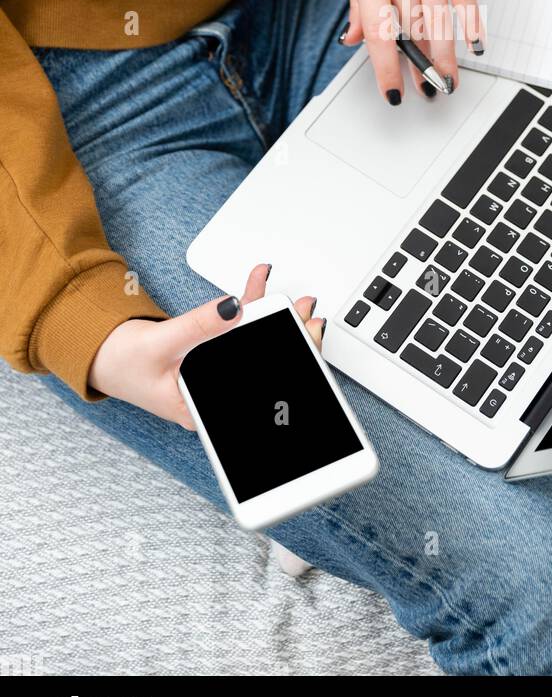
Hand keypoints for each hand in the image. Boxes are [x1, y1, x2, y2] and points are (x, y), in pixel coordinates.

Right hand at [87, 264, 321, 428]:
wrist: (99, 355)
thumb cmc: (120, 364)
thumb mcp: (159, 345)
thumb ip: (197, 327)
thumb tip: (233, 308)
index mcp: (204, 408)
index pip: (255, 385)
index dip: (283, 359)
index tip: (300, 336)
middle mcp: (215, 392)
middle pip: (262, 363)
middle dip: (288, 337)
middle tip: (307, 313)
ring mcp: (216, 372)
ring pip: (253, 344)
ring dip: (272, 318)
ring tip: (291, 298)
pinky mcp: (212, 351)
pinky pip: (236, 330)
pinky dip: (247, 307)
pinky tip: (257, 288)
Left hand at [345, 0, 482, 101]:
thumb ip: (358, 1)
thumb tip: (353, 40)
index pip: (377, 31)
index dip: (386, 68)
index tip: (394, 92)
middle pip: (412, 30)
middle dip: (421, 66)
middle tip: (428, 91)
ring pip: (439, 19)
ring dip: (445, 54)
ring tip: (449, 79)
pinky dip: (472, 23)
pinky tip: (475, 44)